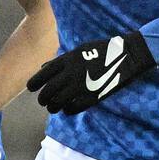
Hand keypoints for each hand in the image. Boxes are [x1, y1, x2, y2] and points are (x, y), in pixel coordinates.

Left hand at [27, 30, 155, 113]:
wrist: (127, 56)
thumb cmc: (103, 50)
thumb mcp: (80, 49)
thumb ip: (62, 60)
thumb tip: (44, 68)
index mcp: (68, 60)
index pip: (43, 75)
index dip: (34, 84)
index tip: (31, 89)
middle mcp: (72, 74)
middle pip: (48, 92)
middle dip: (43, 99)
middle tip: (43, 101)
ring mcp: (82, 87)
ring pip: (58, 103)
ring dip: (53, 107)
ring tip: (54, 107)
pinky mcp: (93, 97)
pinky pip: (73, 109)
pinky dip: (67, 111)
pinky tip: (67, 109)